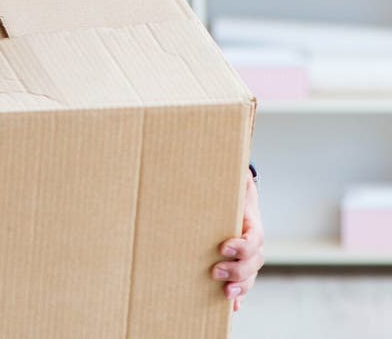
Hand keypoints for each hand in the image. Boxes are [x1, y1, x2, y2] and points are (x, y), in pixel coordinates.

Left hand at [211, 168, 263, 310]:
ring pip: (250, 277)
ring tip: (225, 293)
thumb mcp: (236, 185)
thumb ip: (238, 177)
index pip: (253, 240)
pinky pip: (244, 287)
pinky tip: (233, 307)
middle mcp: (256, 247)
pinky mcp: (241, 270)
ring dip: (239, 287)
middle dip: (236, 269)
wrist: (238, 206)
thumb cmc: (234, 196)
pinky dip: (240, 297)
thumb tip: (239, 165)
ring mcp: (250, 261)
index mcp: (254, 226)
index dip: (241, 246)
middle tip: (215, 270)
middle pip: (252, 263)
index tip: (223, 246)